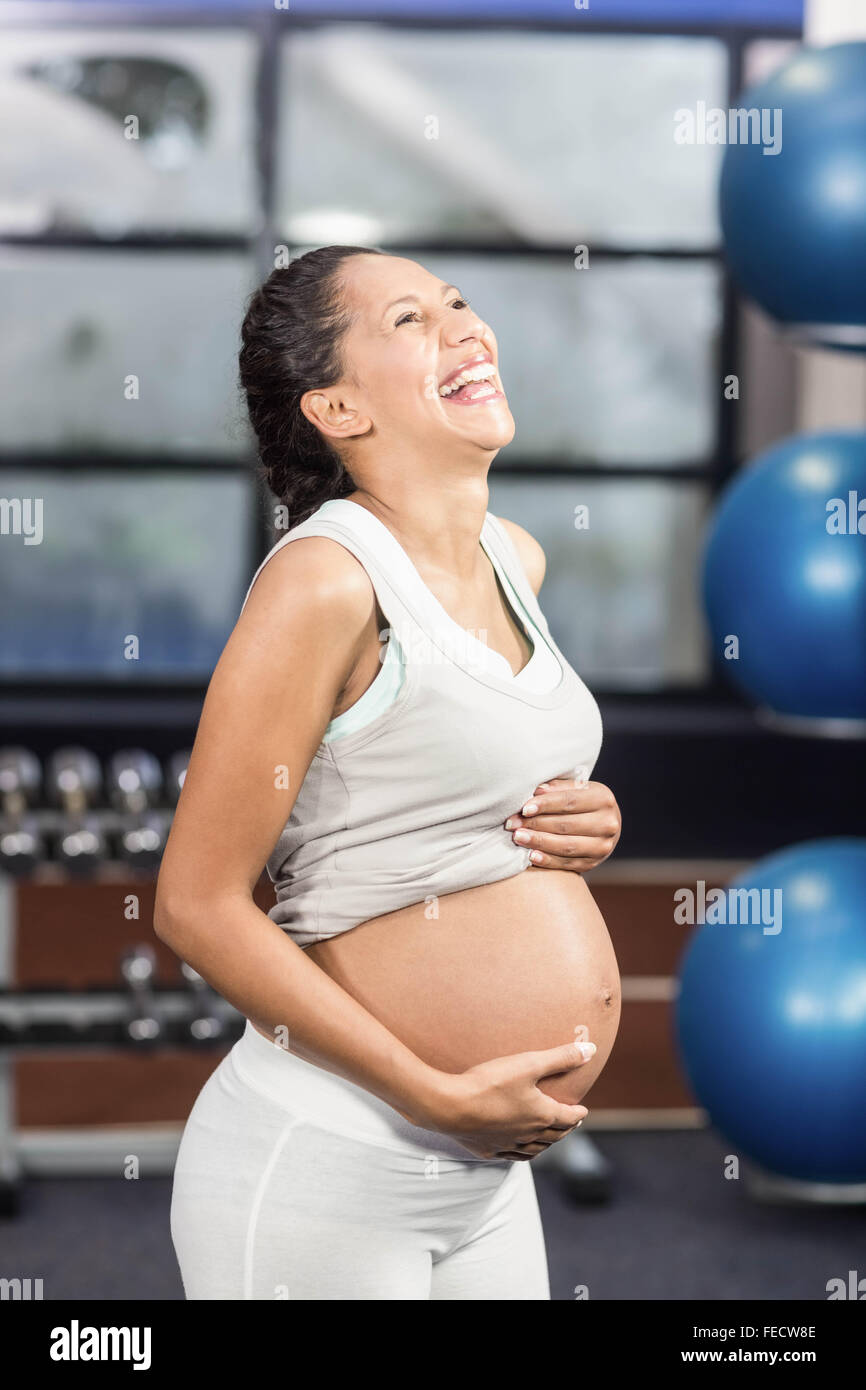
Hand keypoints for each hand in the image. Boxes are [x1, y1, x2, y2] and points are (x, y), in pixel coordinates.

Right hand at [415, 1040, 594, 1160]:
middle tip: (571, 1123)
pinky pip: (512, 1155)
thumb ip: (560, 1057)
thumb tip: (591, 1051)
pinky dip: (522, 1152)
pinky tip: (518, 1148)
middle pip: (554, 1136)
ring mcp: (508, 1144)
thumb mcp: (529, 1063)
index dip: (578, 1114)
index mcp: (542, 1115)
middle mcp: (529, 1135)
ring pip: (535, 1149)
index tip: (583, 1111)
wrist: (450, 1106)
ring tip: (550, 1138)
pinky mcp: (488, 1150)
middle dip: (566, 1129)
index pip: (568, 1118)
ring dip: (547, 1143)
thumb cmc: (490, 1083)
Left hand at [505, 774, 620, 871]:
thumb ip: (557, 788)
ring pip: (566, 846)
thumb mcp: (576, 788)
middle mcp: (608, 823)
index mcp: (603, 799)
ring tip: (518, 837)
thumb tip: (537, 791)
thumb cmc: (582, 801)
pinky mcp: (593, 863)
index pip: (570, 801)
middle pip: (566, 825)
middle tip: (513, 824)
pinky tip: (531, 856)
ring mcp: (602, 846)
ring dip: (539, 842)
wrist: (603, 825)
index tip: (525, 808)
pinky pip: (567, 863)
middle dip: (536, 824)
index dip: (546, 805)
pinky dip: (548, 861)